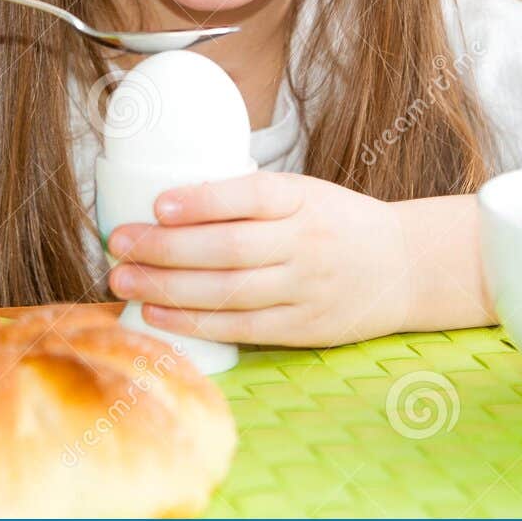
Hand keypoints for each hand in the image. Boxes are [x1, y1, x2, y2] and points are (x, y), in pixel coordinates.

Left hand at [105, 171, 412, 346]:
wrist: (403, 266)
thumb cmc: (336, 222)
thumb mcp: (304, 193)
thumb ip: (250, 197)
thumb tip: (168, 200)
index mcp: (303, 198)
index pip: (250, 196)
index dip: (202, 201)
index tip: (156, 204)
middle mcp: (306, 243)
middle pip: (228, 249)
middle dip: (164, 248)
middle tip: (118, 243)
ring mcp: (306, 288)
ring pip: (227, 291)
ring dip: (167, 287)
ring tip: (123, 279)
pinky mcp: (303, 327)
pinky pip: (240, 326)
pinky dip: (193, 322)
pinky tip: (157, 313)